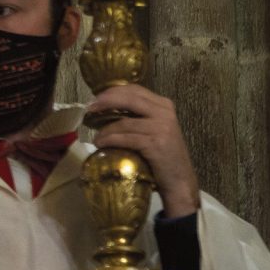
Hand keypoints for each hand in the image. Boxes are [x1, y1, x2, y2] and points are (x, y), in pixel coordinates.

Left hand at [87, 84, 199, 216]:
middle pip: (129, 99)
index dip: (112, 92)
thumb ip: (138, 117)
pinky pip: (125, 137)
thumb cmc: (163, 156)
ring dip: (105, 128)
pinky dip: (109, 139)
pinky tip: (100, 143)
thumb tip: (105, 109)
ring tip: (95, 135)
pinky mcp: (156, 143)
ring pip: (124, 122)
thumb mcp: (154, 129)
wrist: (180, 180)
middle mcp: (164, 112)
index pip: (134, 89)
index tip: (95, 98)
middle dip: (105, 102)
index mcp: (164, 105)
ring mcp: (161, 127)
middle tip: (89, 109)